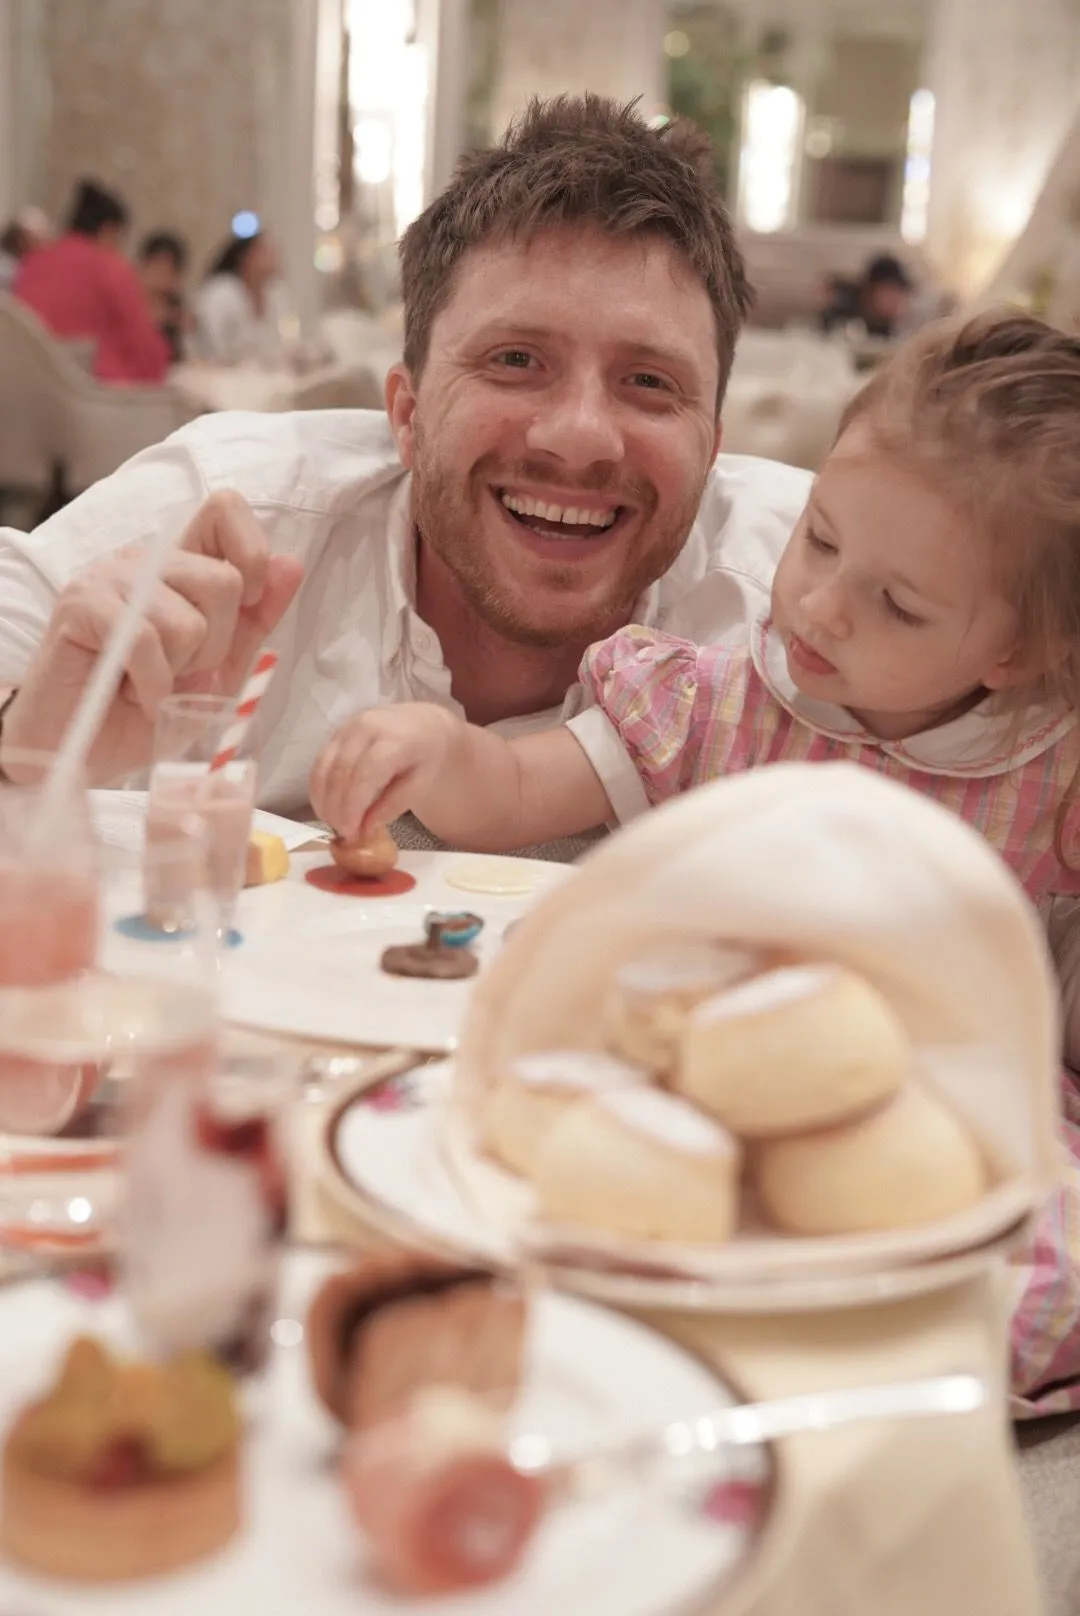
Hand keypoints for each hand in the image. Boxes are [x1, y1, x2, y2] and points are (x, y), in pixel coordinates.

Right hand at [2, 491, 302, 783]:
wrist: (85, 750)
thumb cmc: (146, 709)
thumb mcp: (219, 670)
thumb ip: (254, 621)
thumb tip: (291, 565)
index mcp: (180, 565)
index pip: (225, 509)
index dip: (252, 554)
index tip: (246, 607)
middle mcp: (146, 560)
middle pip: (224, 581)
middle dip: (217, 646)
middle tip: (182, 670)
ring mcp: (110, 576)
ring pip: (189, 622)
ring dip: (178, 672)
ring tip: (149, 683)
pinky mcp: (81, 603)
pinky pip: (146, 643)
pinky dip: (152, 688)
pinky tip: (133, 694)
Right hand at [309, 704, 459, 841]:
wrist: (422, 725)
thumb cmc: (424, 757)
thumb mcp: (420, 784)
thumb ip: (392, 806)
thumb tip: (363, 829)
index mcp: (395, 739)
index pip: (365, 774)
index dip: (353, 806)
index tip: (351, 833)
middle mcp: (367, 727)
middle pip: (340, 772)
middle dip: (337, 809)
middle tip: (342, 835)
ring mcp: (347, 728)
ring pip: (324, 768)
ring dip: (323, 801)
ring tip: (333, 825)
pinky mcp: (335, 734)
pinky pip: (319, 764)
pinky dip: (318, 790)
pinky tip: (326, 809)